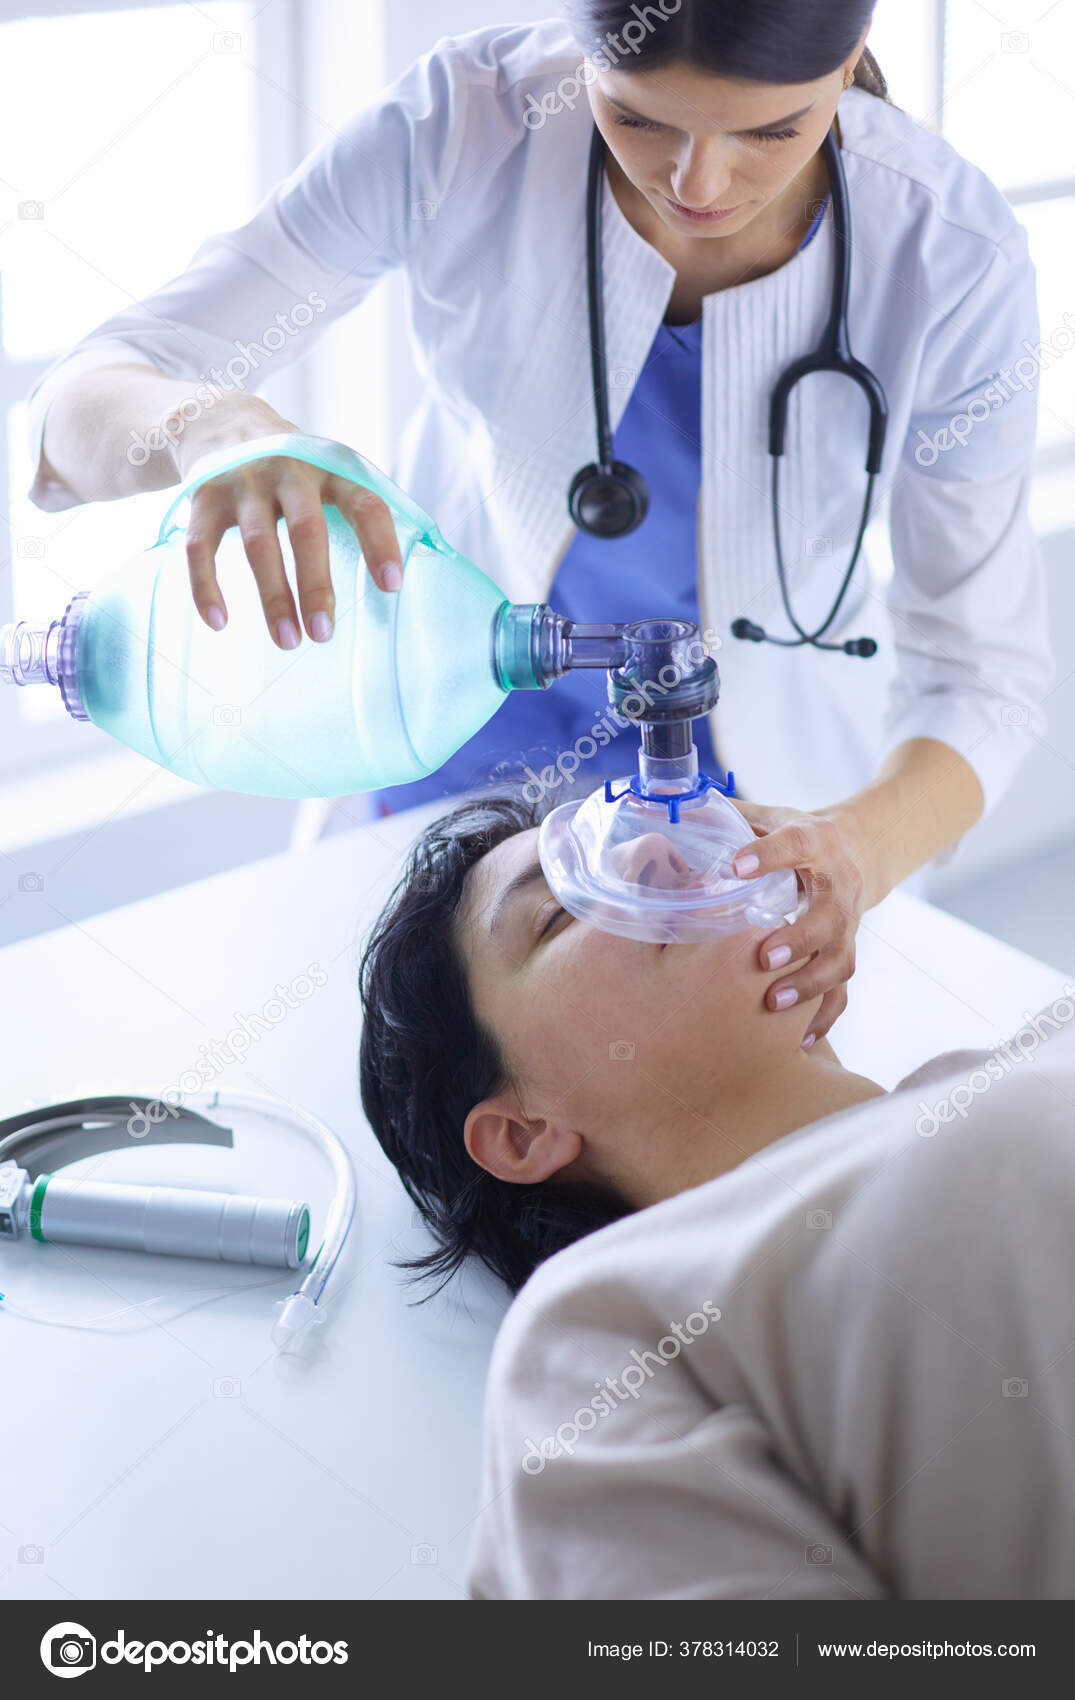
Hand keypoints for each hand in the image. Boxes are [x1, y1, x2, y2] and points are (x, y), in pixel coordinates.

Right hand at [175, 417, 404, 649]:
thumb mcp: (327, 471)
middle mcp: (287, 469)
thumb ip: (355, 511)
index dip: (380, 543)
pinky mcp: (204, 496)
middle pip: (307, 531)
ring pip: (260, 545)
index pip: (364, 503)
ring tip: (288, 640)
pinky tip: (219, 623)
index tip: (392, 587)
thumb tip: (390, 581)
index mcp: (329, 467)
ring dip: (273, 598)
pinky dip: (206, 587)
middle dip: (317, 586)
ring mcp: (243, 481)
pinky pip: (201, 548)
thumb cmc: (293, 468)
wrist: (221, 420)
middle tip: (324, 635)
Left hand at [731, 802, 865, 1045]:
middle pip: (828, 916)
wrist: (862, 849)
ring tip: (775, 1003)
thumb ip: (727, 816)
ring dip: (810, 983)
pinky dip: (825, 1016)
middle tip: (763, 957)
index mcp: (816, 841)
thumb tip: (669, 809)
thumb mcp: (770, 814)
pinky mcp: (848, 951)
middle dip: (798, 938)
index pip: (796, 843)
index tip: (736, 867)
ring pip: (840, 959)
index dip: (769, 854)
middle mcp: (838, 885)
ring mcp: (848, 925)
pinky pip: (843, 990)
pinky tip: (800, 1040)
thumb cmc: (797, 836)